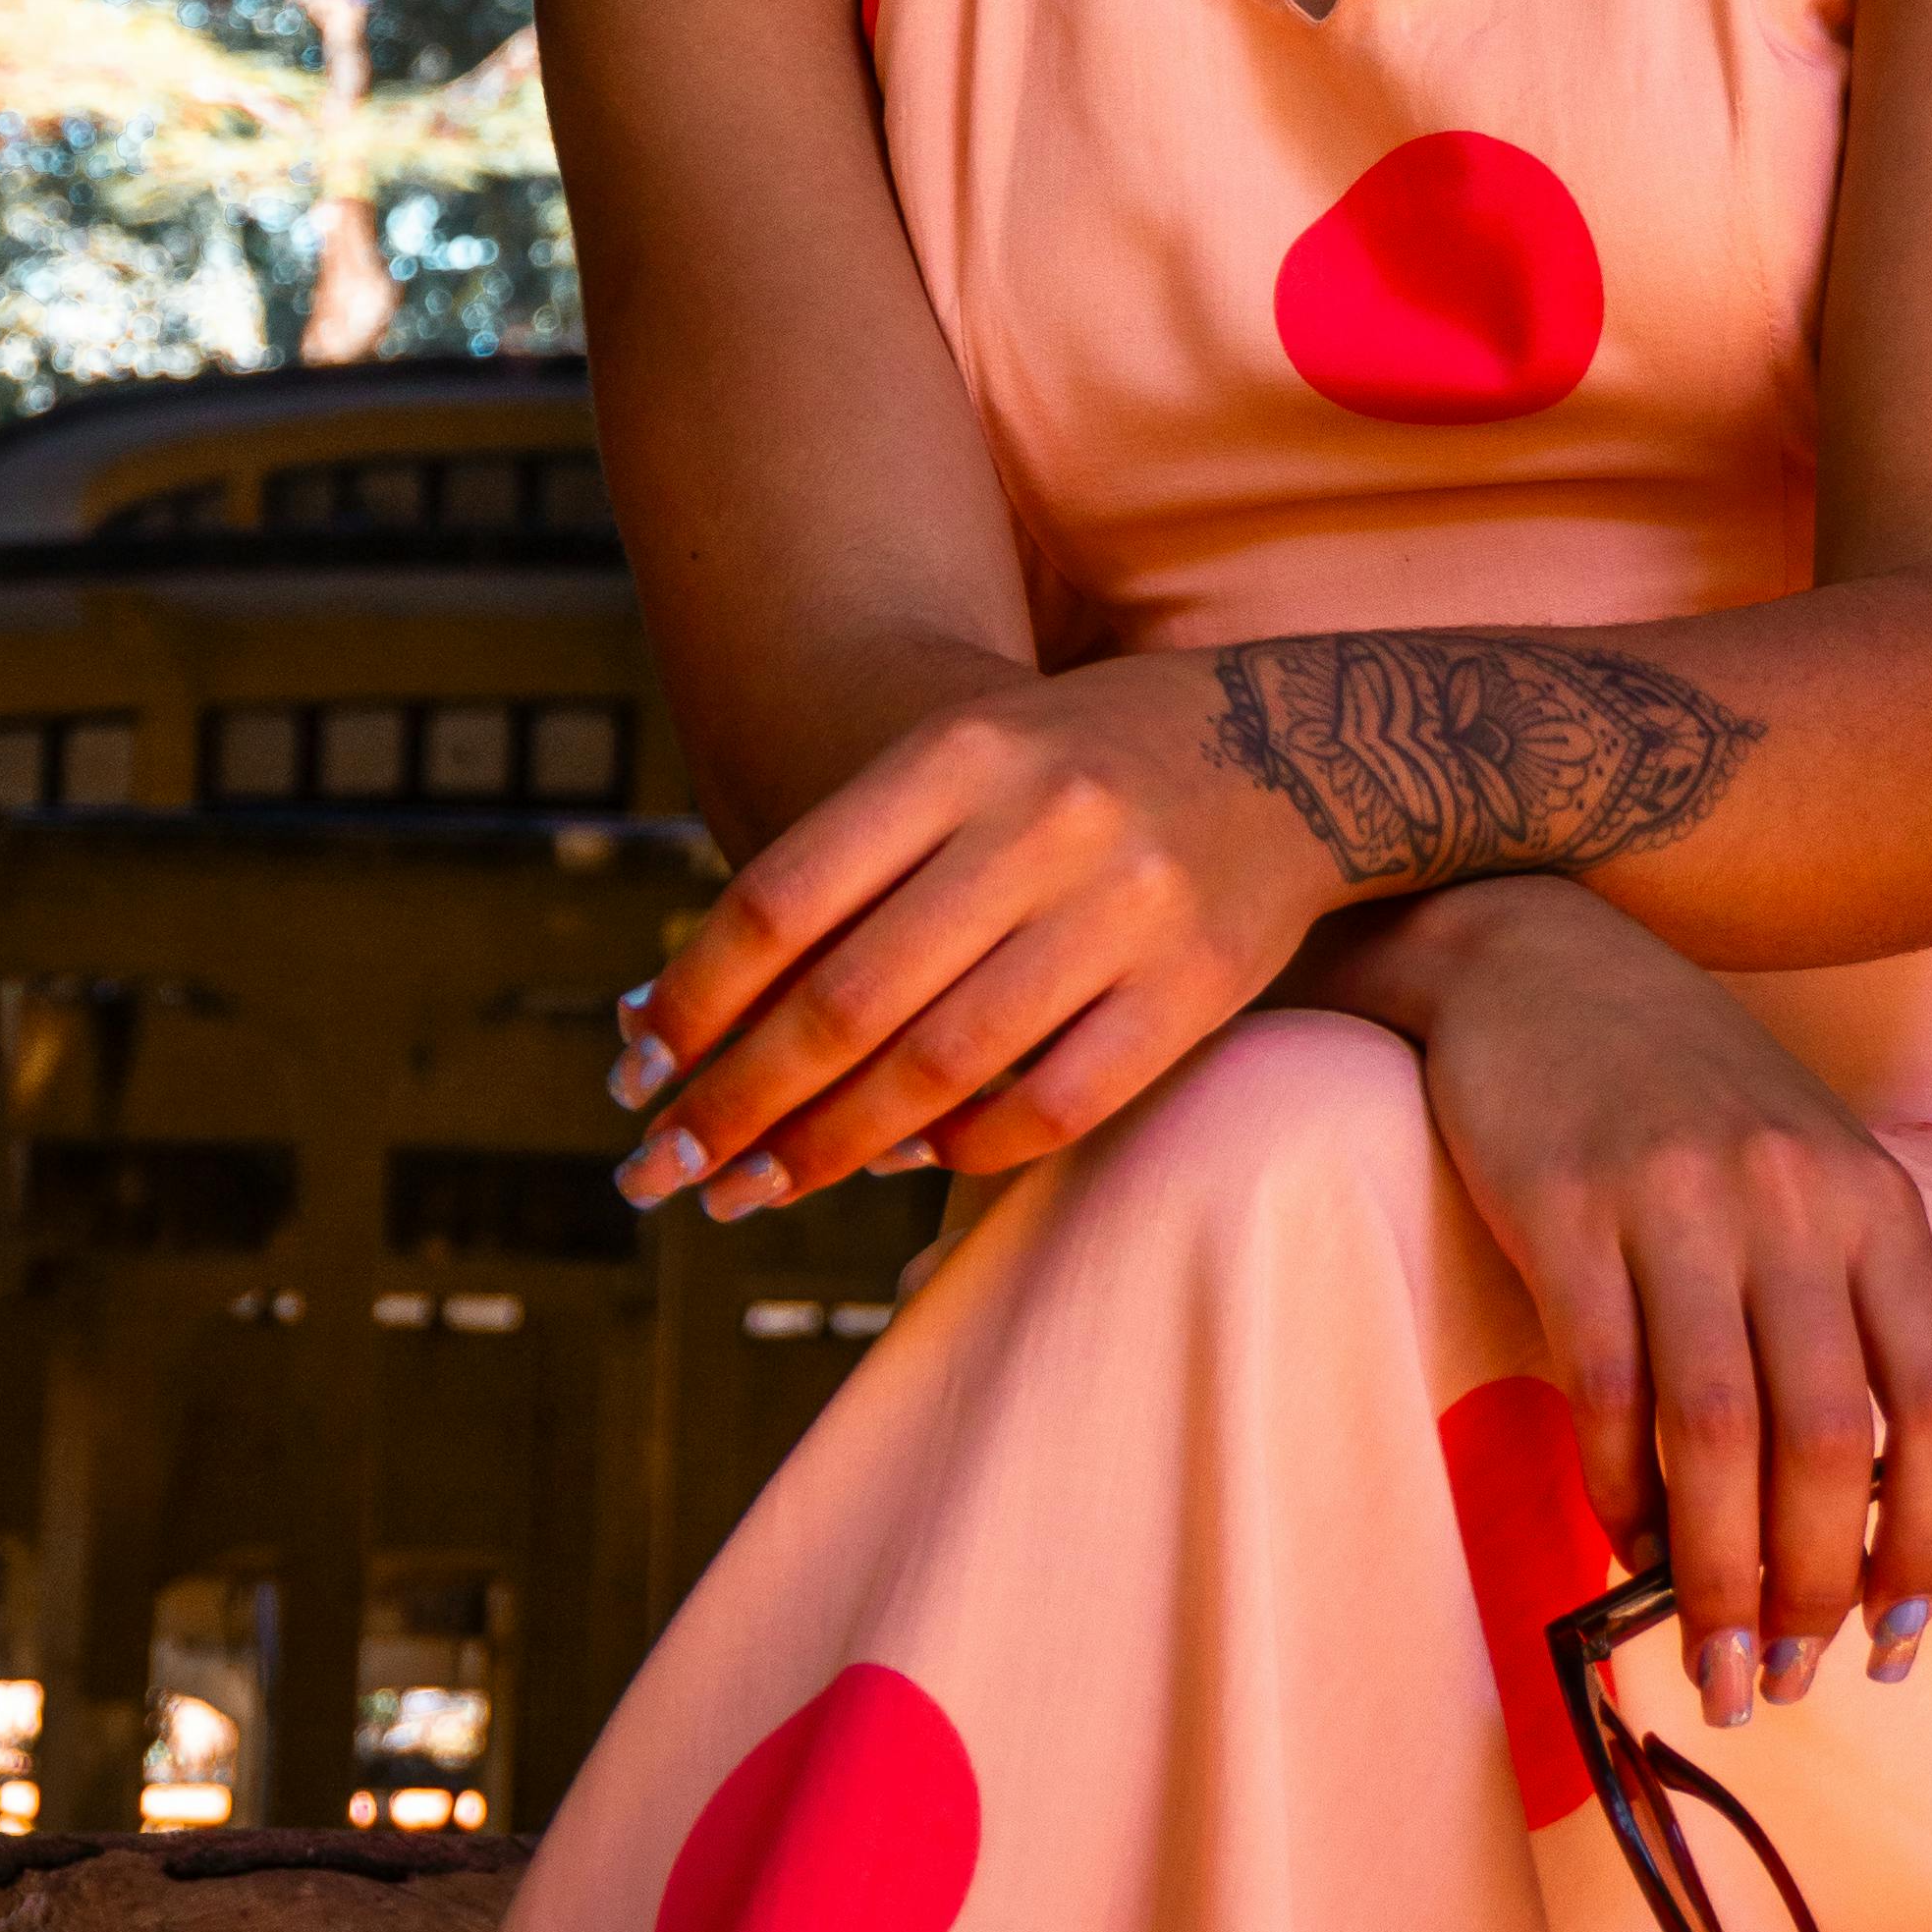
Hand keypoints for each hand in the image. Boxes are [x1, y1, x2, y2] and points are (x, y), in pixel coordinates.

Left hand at [606, 655, 1329, 1213]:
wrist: (1296, 746)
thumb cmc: (1080, 763)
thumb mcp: (965, 758)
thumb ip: (846, 864)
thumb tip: (683, 1010)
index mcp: (960, 753)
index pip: (785, 896)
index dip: (694, 997)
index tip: (635, 1065)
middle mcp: (1039, 824)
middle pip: (846, 1000)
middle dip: (738, 1100)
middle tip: (665, 1166)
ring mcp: (1124, 909)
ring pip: (937, 1069)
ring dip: (827, 1147)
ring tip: (757, 1185)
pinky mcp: (1193, 990)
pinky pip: (1049, 1105)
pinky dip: (961, 1146)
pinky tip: (904, 1159)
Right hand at [1383, 882, 1931, 1724]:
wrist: (1535, 955)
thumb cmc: (1684, 1088)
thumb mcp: (1803, 1170)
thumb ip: (1840, 1310)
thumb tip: (1852, 1520)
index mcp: (1873, 1200)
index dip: (1931, 1536)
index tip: (1899, 1639)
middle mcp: (1791, 1197)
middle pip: (1828, 1438)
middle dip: (1814, 1589)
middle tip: (1784, 1682)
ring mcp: (1677, 1200)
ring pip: (1717, 1432)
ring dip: (1715, 1574)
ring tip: (1709, 1660)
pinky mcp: (1565, 1209)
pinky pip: (1605, 1386)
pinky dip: (1619, 1489)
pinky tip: (1624, 1541)